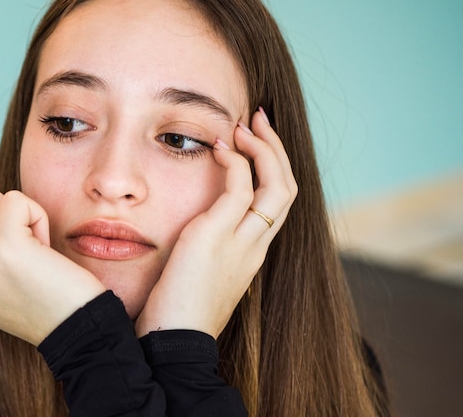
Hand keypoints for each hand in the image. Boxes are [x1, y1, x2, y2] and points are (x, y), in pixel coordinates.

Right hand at [0, 189, 105, 345]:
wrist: (75, 330)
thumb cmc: (40, 301)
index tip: (4, 257)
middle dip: (1, 220)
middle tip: (24, 256)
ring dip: (19, 217)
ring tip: (33, 253)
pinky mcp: (6, 246)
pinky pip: (15, 200)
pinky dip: (36, 215)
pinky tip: (44, 247)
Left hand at [136, 107, 296, 337]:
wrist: (174, 344)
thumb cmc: (174, 315)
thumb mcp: (193, 275)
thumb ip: (198, 250)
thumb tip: (182, 232)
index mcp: (251, 254)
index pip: (276, 202)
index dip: (270, 167)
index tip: (251, 140)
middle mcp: (255, 247)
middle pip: (288, 188)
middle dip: (276, 148)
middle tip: (257, 118)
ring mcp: (242, 243)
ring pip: (278, 185)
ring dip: (264, 147)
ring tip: (243, 124)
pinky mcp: (218, 238)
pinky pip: (241, 189)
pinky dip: (235, 161)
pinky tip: (218, 146)